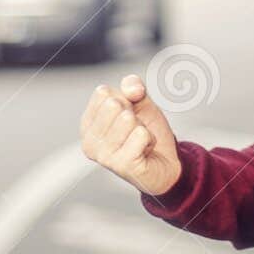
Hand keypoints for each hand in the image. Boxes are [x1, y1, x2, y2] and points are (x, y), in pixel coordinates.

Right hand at [80, 74, 181, 196]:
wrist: (165, 163)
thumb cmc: (146, 134)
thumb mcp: (140, 104)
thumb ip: (132, 87)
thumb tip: (132, 89)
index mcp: (87, 124)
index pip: (103, 93)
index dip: (123, 99)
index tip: (129, 114)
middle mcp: (90, 142)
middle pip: (114, 105)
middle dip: (133, 114)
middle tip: (135, 131)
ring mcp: (104, 156)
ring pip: (128, 120)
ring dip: (142, 128)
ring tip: (139, 141)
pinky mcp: (122, 165)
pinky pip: (141, 134)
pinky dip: (149, 139)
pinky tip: (145, 150)